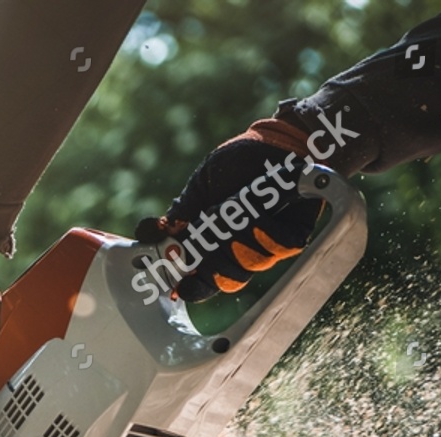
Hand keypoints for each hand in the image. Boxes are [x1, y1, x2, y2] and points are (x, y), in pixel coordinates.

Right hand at [136, 119, 323, 302]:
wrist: (275, 144)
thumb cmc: (236, 164)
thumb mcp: (200, 187)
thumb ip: (180, 214)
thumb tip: (149, 235)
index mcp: (211, 248)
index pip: (201, 286)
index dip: (191, 288)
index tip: (180, 282)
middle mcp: (238, 255)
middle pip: (223, 281)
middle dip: (212, 252)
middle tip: (208, 221)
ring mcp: (265, 250)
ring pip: (248, 264)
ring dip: (237, 232)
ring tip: (234, 203)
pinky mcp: (291, 240)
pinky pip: (276, 247)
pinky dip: (264, 226)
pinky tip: (259, 205)